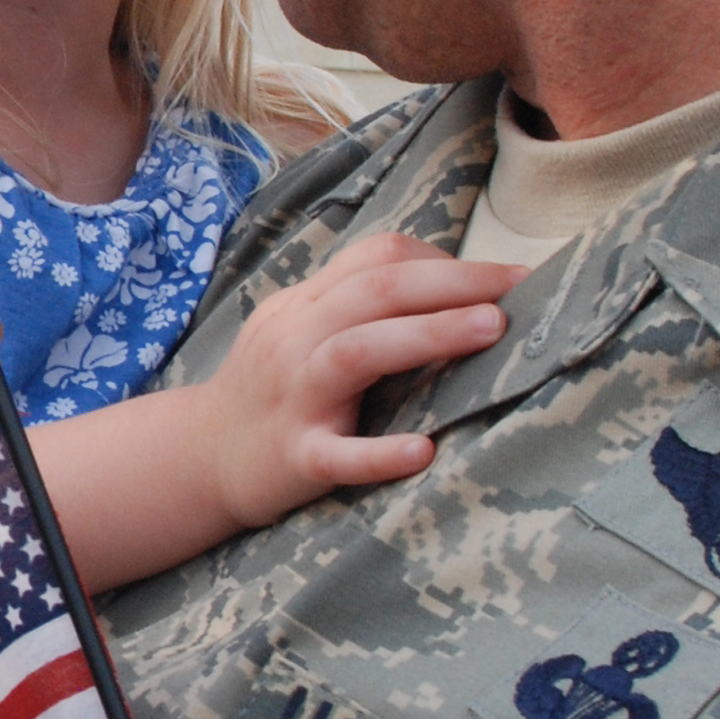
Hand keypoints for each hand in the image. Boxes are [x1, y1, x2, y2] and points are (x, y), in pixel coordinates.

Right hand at [190, 226, 526, 537]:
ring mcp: (292, 398)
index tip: (505, 277)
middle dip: (453, 284)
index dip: (443, 260)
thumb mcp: (302, 331)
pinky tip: (423, 452)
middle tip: (519, 289)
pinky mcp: (292, 458)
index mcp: (304, 306)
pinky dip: (380, 453)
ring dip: (428, 335)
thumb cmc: (273, 392)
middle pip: (374, 292)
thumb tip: (455, 287)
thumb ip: (358, 306)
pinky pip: (335, 455)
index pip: (374, 260)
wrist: (200, 458)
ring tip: (491, 330)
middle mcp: (295, 340)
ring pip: (356, 352)